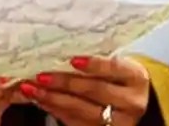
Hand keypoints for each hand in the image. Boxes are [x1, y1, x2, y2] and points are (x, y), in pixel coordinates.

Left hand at [20, 56, 149, 124]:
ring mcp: (118, 122)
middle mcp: (131, 102)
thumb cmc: (117, 76)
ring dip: (53, 99)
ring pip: (82, 110)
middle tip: (41, 76)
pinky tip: (41, 100)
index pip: (113, 68)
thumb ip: (95, 59)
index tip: (71, 59)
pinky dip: (55, 110)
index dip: (93, 64)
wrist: (131, 102)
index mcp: (136, 77)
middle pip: (95, 91)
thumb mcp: (115, 64)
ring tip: (33, 89)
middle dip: (64, 83)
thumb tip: (59, 50)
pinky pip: (76, 123)